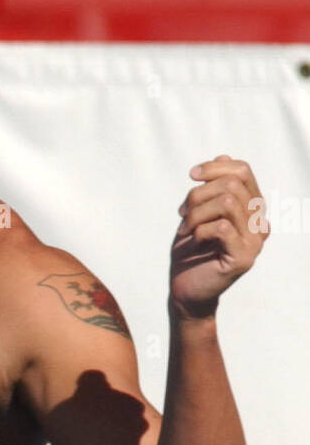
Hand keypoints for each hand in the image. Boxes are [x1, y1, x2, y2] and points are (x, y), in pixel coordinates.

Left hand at [169, 154, 269, 318]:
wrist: (186, 289)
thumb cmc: (191, 250)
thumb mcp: (199, 212)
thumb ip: (214, 187)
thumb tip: (224, 155)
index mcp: (253, 208)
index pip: (243, 171)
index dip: (215, 167)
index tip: (192, 176)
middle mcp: (260, 223)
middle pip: (233, 184)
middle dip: (199, 193)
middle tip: (183, 212)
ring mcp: (256, 242)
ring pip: (228, 202)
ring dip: (197, 212)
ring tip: (186, 228)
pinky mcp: (244, 258)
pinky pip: (222, 227)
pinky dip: (200, 230)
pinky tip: (193, 241)